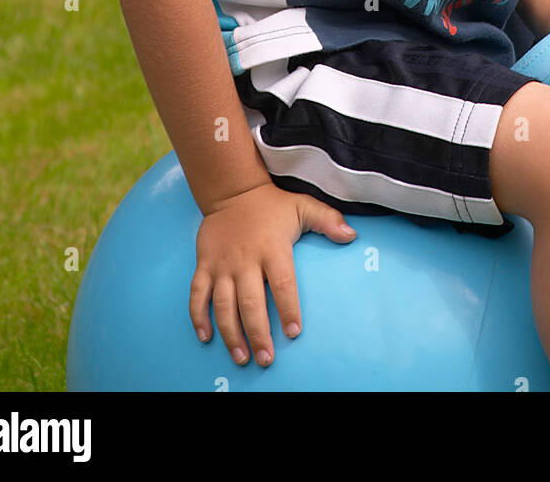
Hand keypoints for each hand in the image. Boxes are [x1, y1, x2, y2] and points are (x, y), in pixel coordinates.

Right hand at [189, 182, 356, 367]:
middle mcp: (245, 260)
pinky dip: (198, 317)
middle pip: (251, 302)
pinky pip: (197, 294)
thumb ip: (328, 220)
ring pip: (223, 304)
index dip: (288, 309)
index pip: (282, 283)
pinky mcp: (204, 265)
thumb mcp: (302, 206)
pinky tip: (205, 337)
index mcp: (272, 248)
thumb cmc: (271, 205)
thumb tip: (351, 236)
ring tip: (242, 357)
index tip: (294, 333)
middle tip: (266, 359)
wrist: (232, 191)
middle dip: (258, 333)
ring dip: (231, 333)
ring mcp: (222, 264)